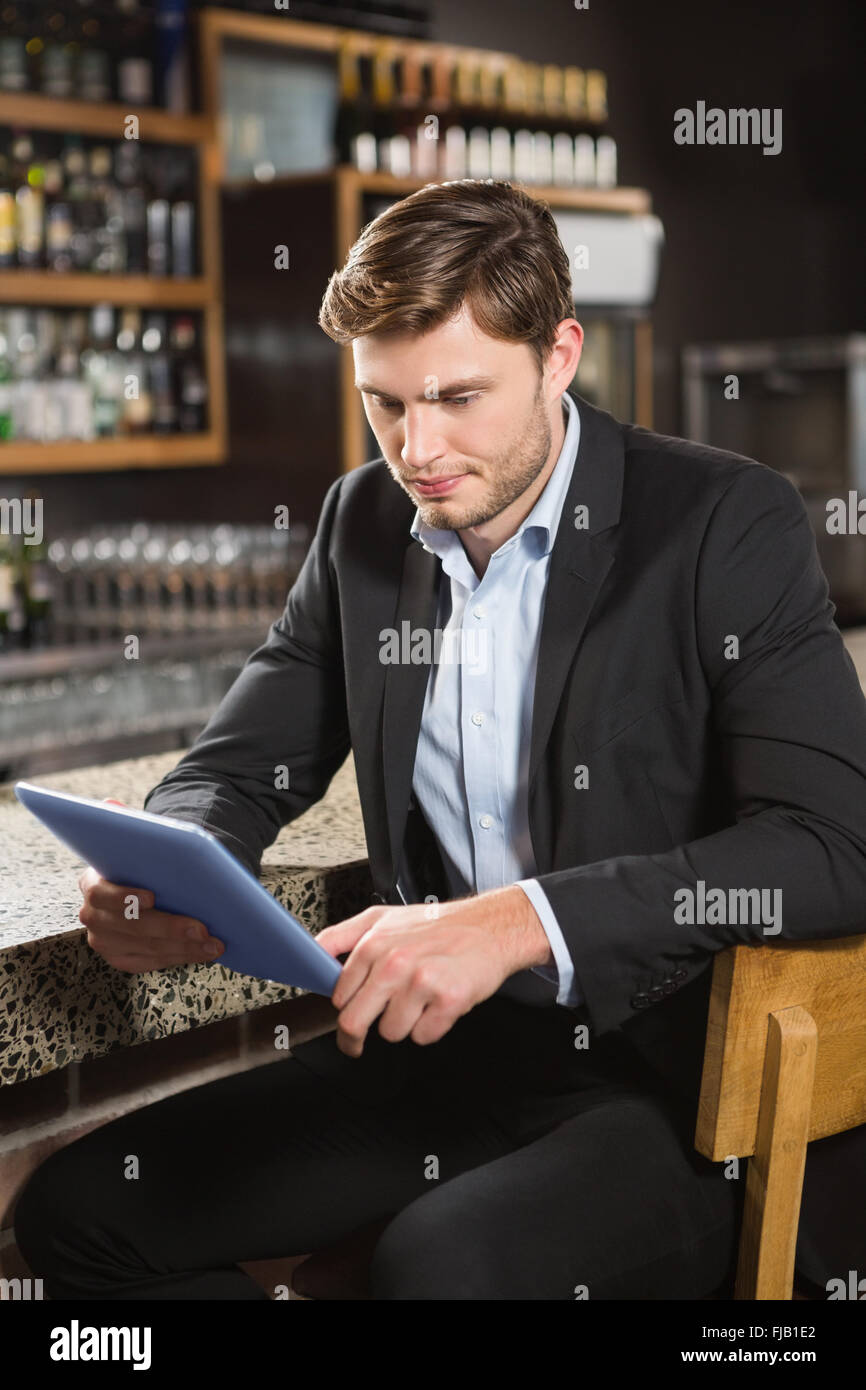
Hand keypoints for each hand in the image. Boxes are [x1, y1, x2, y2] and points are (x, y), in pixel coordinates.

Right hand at [77, 798, 224, 972]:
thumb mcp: (139, 842)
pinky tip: (203, 951)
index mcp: (92, 882)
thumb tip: (110, 805)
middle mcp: (93, 915)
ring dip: (183, 947)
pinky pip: (151, 962)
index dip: (127, 897)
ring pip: (146, 948)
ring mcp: (105, 941)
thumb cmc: (146, 863)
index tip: (153, 897)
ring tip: (214, 942)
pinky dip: (180, 957)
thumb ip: (127, 825)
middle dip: (170, 928)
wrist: (150, 885)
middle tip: (203, 927)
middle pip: (131, 926)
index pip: (103, 893)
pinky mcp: (121, 958)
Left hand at [315, 884, 550, 1057]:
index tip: (352, 1013)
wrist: (490, 927)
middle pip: (355, 1023)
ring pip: (391, 1033)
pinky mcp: (448, 1000)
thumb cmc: (436, 926)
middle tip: (357, 1043)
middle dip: (354, 1039)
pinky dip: (431, 1027)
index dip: (345, 1009)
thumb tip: (311, 955)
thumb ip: (341, 936)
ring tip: (418, 999)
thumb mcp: (382, 918)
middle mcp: (394, 963)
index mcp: (373, 944)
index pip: (339, 997)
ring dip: (403, 1024)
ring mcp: (422, 982)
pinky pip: (424, 1036)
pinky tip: (438, 1004)